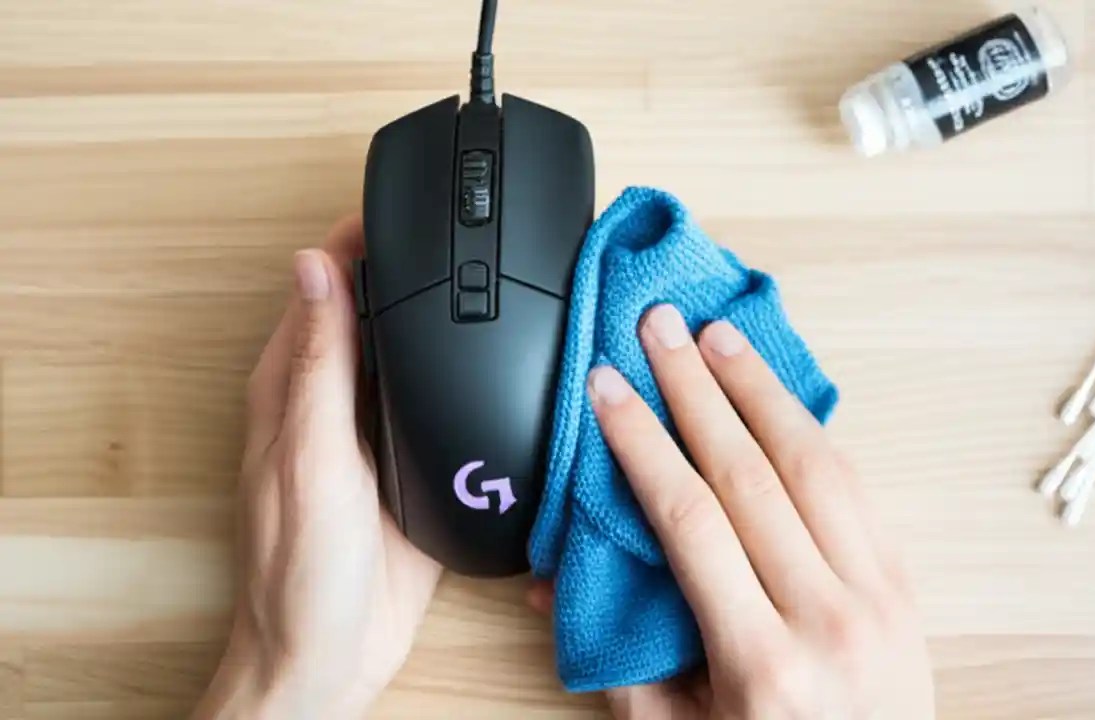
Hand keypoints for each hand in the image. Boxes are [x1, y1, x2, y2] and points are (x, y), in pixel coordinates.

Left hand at [194, 217, 441, 719]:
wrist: (335, 655)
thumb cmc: (301, 572)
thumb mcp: (311, 459)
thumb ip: (319, 366)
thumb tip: (312, 268)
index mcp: (294, 387)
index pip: (324, 284)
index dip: (360, 237)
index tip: (407, 199)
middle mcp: (334, 402)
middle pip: (373, 310)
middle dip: (411, 267)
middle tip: (464, 229)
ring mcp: (376, 433)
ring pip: (412, 354)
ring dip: (441, 318)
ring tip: (491, 277)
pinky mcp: (414, 466)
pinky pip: (441, 404)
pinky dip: (463, 375)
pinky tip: (497, 364)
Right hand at [533, 304, 934, 718]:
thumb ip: (619, 656)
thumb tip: (552, 581)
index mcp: (761, 661)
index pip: (692, 519)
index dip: (643, 442)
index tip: (609, 388)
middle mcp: (827, 618)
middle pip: (752, 473)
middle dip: (697, 390)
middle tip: (660, 328)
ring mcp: (877, 596)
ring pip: (816, 465)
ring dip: (763, 392)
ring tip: (721, 338)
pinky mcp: (904, 586)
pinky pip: (855, 489)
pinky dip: (812, 433)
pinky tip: (778, 398)